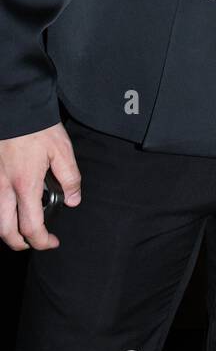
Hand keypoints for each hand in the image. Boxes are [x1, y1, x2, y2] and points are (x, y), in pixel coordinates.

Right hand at [0, 123, 81, 251]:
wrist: (16, 107)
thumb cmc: (38, 128)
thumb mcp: (63, 151)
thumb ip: (70, 178)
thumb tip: (73, 200)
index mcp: (25, 185)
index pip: (30, 227)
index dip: (42, 241)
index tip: (52, 242)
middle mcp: (4, 187)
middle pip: (6, 230)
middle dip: (20, 243)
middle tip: (35, 241)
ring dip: (7, 230)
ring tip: (22, 229)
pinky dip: (1, 212)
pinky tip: (12, 207)